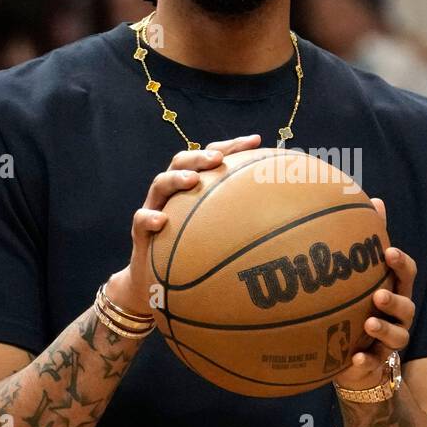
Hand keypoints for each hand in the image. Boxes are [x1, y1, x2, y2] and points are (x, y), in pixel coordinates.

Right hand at [105, 134, 263, 315]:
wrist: (155, 285)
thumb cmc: (194, 257)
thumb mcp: (221, 238)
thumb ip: (243, 222)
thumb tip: (286, 218)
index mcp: (194, 189)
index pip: (211, 158)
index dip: (232, 147)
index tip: (256, 141)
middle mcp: (174, 194)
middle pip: (183, 162)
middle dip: (201, 156)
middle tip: (219, 160)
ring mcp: (155, 208)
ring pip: (160, 184)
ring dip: (176, 178)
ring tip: (193, 180)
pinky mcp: (140, 232)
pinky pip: (140, 220)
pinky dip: (149, 218)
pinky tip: (161, 220)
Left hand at [334, 197, 416, 390]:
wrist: (355, 358)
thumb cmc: (358, 308)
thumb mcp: (362, 277)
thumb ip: (367, 242)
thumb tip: (375, 199)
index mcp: (395, 291)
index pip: (406, 274)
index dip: (401, 263)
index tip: (389, 252)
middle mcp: (399, 316)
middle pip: (407, 306)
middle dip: (395, 300)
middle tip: (379, 294)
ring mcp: (389, 341)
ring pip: (397, 336)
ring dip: (384, 329)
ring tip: (368, 323)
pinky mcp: (376, 363)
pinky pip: (373, 364)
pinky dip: (365, 362)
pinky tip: (353, 359)